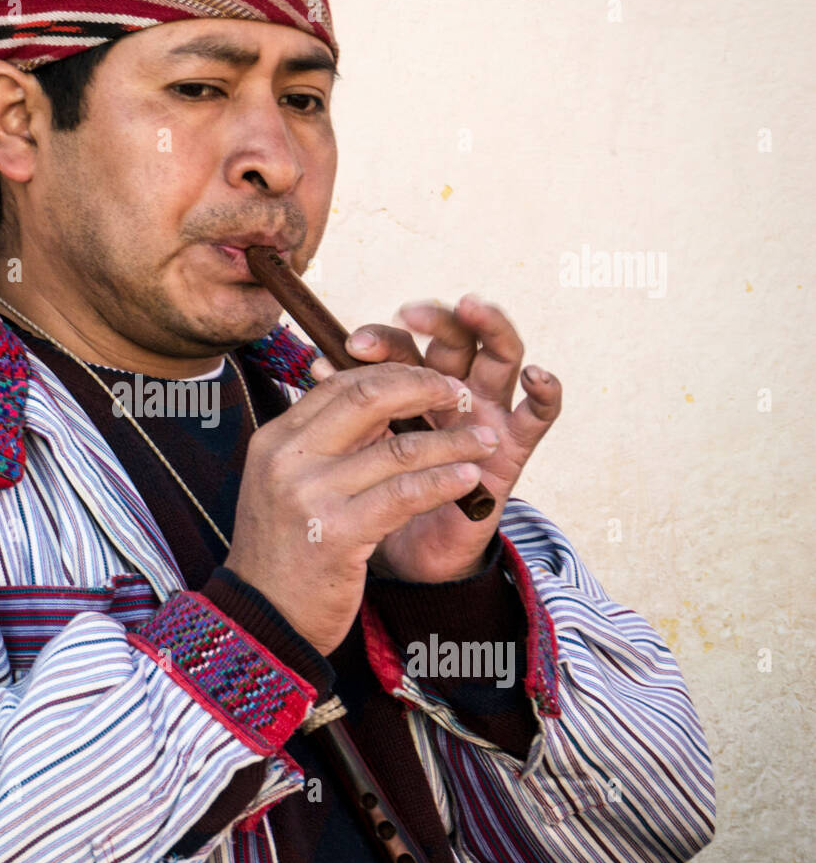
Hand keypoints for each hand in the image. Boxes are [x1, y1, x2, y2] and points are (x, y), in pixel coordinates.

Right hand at [224, 360, 500, 654]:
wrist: (259, 621)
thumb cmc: (283, 554)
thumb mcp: (288, 487)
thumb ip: (326, 448)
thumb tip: (384, 407)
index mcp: (275, 440)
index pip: (340, 383)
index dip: (395, 374)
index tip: (433, 380)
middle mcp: (288, 458)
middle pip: (368, 396)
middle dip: (426, 388)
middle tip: (464, 395)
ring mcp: (310, 494)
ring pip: (398, 448)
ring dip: (453, 440)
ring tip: (486, 441)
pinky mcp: (337, 533)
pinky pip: (405, 494)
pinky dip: (444, 480)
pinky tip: (469, 479)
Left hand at [307, 295, 561, 583]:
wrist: (406, 555)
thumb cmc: (376, 498)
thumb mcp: (358, 453)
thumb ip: (350, 413)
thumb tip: (316, 367)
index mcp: (411, 388)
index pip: (402, 346)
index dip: (382, 338)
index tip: (353, 345)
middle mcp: (453, 392)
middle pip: (453, 338)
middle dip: (434, 319)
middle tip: (409, 314)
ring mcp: (487, 413)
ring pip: (501, 355)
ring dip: (490, 326)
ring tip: (471, 307)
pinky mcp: (514, 447)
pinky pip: (540, 414)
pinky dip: (546, 392)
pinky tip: (535, 376)